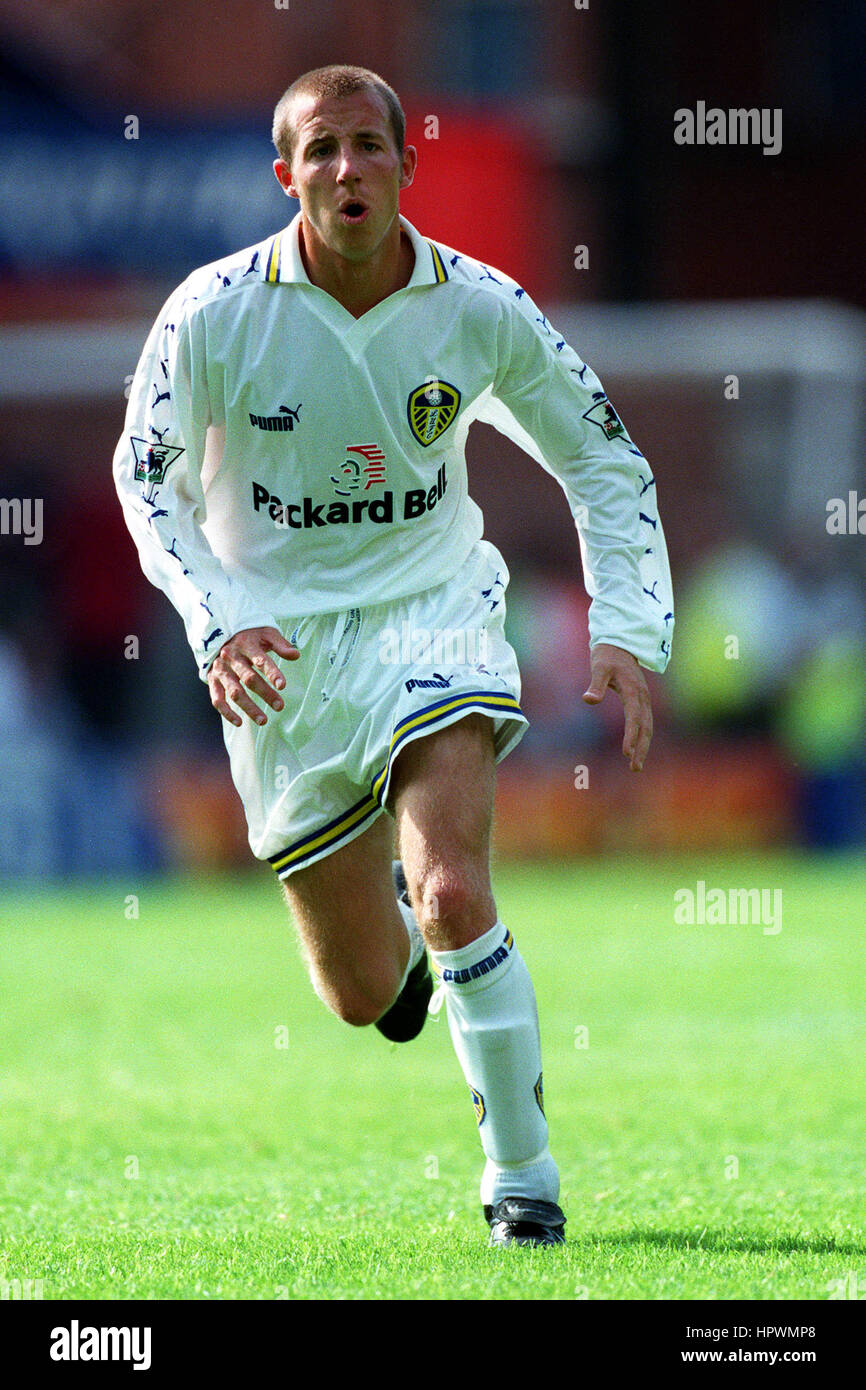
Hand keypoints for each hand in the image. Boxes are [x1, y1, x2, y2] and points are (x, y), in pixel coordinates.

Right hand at [208, 626, 299, 726]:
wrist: (219, 632)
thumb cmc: (249, 636)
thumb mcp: (266, 634)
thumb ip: (281, 645)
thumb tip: (296, 655)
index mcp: (246, 645)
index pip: (260, 660)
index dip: (272, 673)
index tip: (282, 685)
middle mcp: (231, 658)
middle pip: (249, 679)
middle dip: (265, 693)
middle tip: (280, 706)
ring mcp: (221, 670)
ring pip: (234, 692)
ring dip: (249, 707)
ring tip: (263, 720)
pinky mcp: (212, 680)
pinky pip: (217, 699)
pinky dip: (226, 712)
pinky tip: (239, 723)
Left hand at [582, 642, 652, 771]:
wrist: (620, 644)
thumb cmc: (607, 656)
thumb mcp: (599, 667)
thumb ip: (595, 684)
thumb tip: (588, 700)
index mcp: (633, 691)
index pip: (633, 717)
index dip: (631, 736)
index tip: (626, 752)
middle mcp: (643, 698)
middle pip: (645, 727)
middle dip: (641, 748)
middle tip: (635, 768)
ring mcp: (644, 700)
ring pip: (647, 727)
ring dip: (643, 746)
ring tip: (636, 766)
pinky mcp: (641, 701)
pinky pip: (644, 723)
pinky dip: (642, 738)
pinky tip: (636, 750)